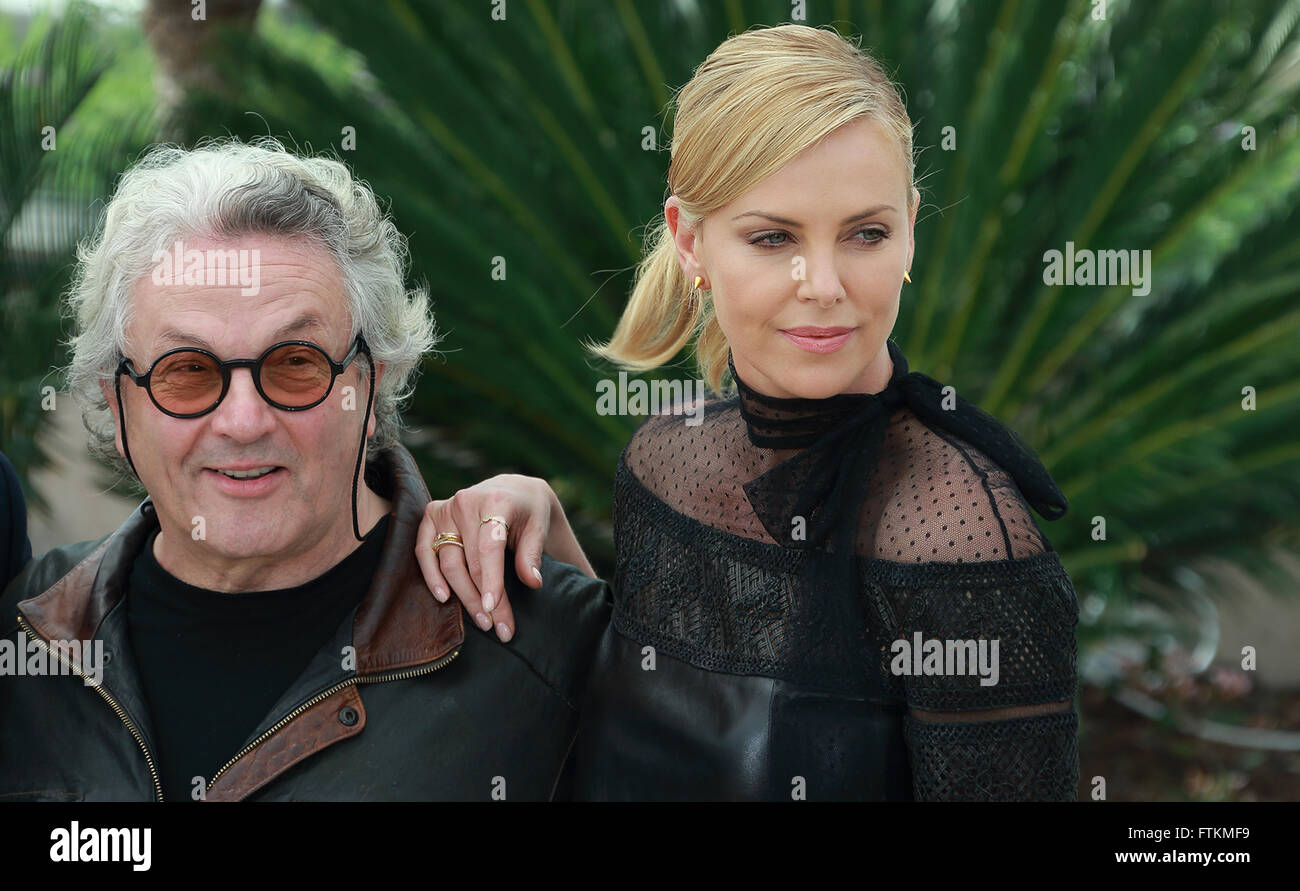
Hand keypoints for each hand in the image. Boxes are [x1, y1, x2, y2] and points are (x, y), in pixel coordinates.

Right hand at [413, 474, 590, 641]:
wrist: (512, 490)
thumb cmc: (528, 511)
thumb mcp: (539, 528)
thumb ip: (533, 555)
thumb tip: (533, 582)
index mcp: (496, 501)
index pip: (490, 547)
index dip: (491, 580)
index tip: (494, 608)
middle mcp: (466, 502)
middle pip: (470, 562)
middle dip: (483, 599)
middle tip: (497, 627)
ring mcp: (446, 508)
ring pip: (448, 562)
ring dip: (463, 596)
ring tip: (482, 621)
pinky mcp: (431, 515)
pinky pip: (424, 551)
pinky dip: (431, 576)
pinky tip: (444, 597)